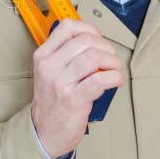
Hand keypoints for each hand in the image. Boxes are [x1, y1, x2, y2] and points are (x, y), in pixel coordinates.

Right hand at [31, 19, 124, 158]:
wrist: (44, 131)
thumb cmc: (52, 101)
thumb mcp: (48, 71)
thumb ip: (65, 54)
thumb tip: (94, 40)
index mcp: (43, 55)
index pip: (68, 27)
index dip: (89, 29)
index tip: (98, 39)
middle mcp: (49, 66)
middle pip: (85, 40)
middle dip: (106, 47)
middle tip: (111, 58)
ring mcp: (60, 82)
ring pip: (94, 57)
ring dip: (112, 62)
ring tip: (114, 69)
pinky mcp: (73, 99)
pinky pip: (100, 80)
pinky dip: (115, 77)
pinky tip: (116, 81)